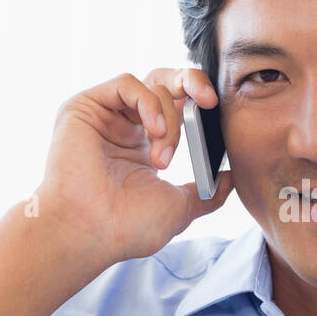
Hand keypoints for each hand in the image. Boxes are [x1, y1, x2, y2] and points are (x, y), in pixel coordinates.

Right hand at [34, 69, 232, 270]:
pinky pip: (127, 84)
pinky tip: (154, 132)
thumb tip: (231, 179)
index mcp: (145, 143)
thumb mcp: (180, 208)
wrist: (91, 233)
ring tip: (163, 158)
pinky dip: (148, 103)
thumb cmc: (127, 227)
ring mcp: (105, 114)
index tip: (218, 115)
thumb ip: (207, 192)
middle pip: (166, 82)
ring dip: (169, 119)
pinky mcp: (85, 106)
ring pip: (152, 86)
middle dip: (193, 83)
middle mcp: (125, 124)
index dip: (200, 104)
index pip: (178, 105)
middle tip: (209, 101)